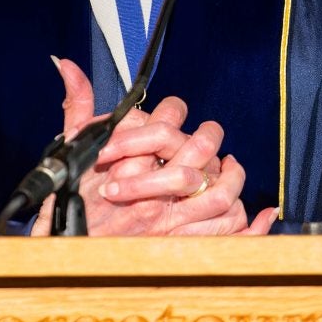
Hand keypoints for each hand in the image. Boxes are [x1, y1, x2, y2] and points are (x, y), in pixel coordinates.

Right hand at [34, 56, 269, 235]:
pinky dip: (249, 223)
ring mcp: (171, 224)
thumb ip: (77, 107)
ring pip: (222, 193)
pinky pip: (227, 233)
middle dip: (209, 136)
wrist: (65, 256)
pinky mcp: (181, 250)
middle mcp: (155, 195)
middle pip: (202, 150)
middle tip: (208, 136)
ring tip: (229, 168)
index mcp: (131, 166)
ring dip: (233, 176)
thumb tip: (68, 65)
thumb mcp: (68, 155)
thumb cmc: (67, 208)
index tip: (173, 115)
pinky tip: (256, 212)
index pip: (166, 122)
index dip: (173, 111)